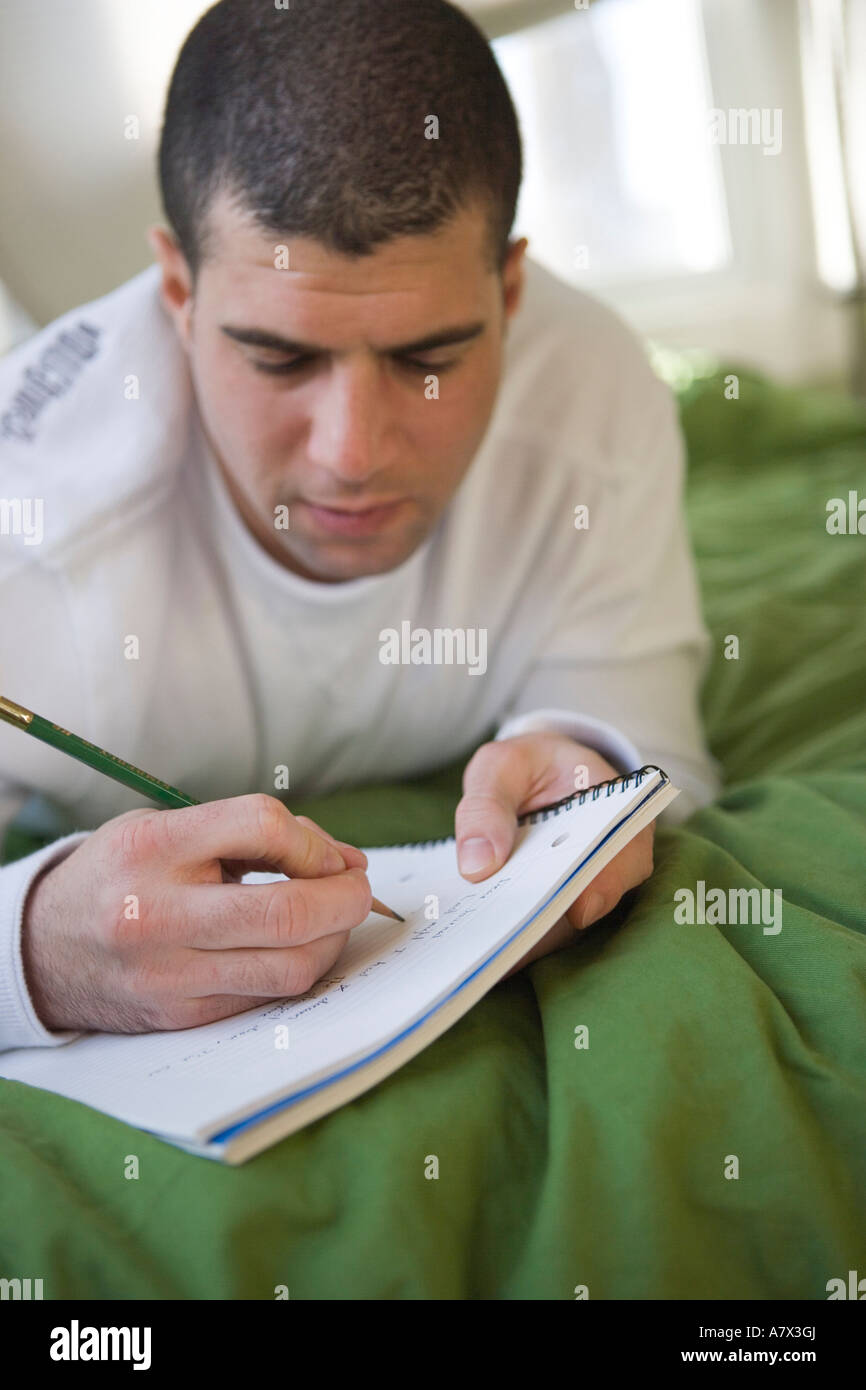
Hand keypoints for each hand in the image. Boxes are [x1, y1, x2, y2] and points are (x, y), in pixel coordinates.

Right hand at [21, 795, 371, 1034]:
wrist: (43, 948)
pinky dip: (299, 969)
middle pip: (287, 912)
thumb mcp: (168, 829)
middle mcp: (157, 913)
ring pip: (290, 967)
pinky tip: (298, 947)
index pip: (262, 825)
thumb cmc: (123, 875)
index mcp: (152, 847)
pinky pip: (267, 997)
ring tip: (333, 918)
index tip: (329, 853)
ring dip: (333, 940)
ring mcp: (168, 974)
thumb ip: (253, 835)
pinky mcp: (181, 1016)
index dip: (314, 840)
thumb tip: (344, 861)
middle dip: (346, 898)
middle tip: (357, 888)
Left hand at [455, 733, 654, 973]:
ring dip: (527, 941)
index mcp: (618, 810)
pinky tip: (475, 956)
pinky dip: (512, 946)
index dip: (607, 882)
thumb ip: (487, 805)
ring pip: (566, 927)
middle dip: (552, 920)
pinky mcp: (560, 911)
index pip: (625, 851)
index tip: (580, 909)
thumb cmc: (526, 766)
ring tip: (482, 957)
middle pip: (597, 899)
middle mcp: (614, 858)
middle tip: (506, 944)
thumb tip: (476, 866)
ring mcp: (587, 889)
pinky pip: (541, 935)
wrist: (531, 778)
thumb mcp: (503, 766)